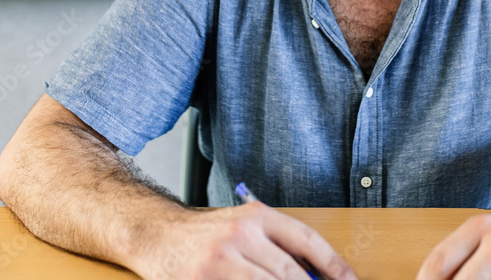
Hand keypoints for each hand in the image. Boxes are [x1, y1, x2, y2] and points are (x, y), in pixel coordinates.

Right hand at [143, 201, 358, 279]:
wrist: (156, 233)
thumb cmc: (207, 233)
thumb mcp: (245, 225)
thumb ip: (277, 245)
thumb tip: (317, 273)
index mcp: (257, 216)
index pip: (307, 240)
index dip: (334, 265)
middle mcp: (240, 235)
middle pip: (290, 273)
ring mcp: (219, 261)